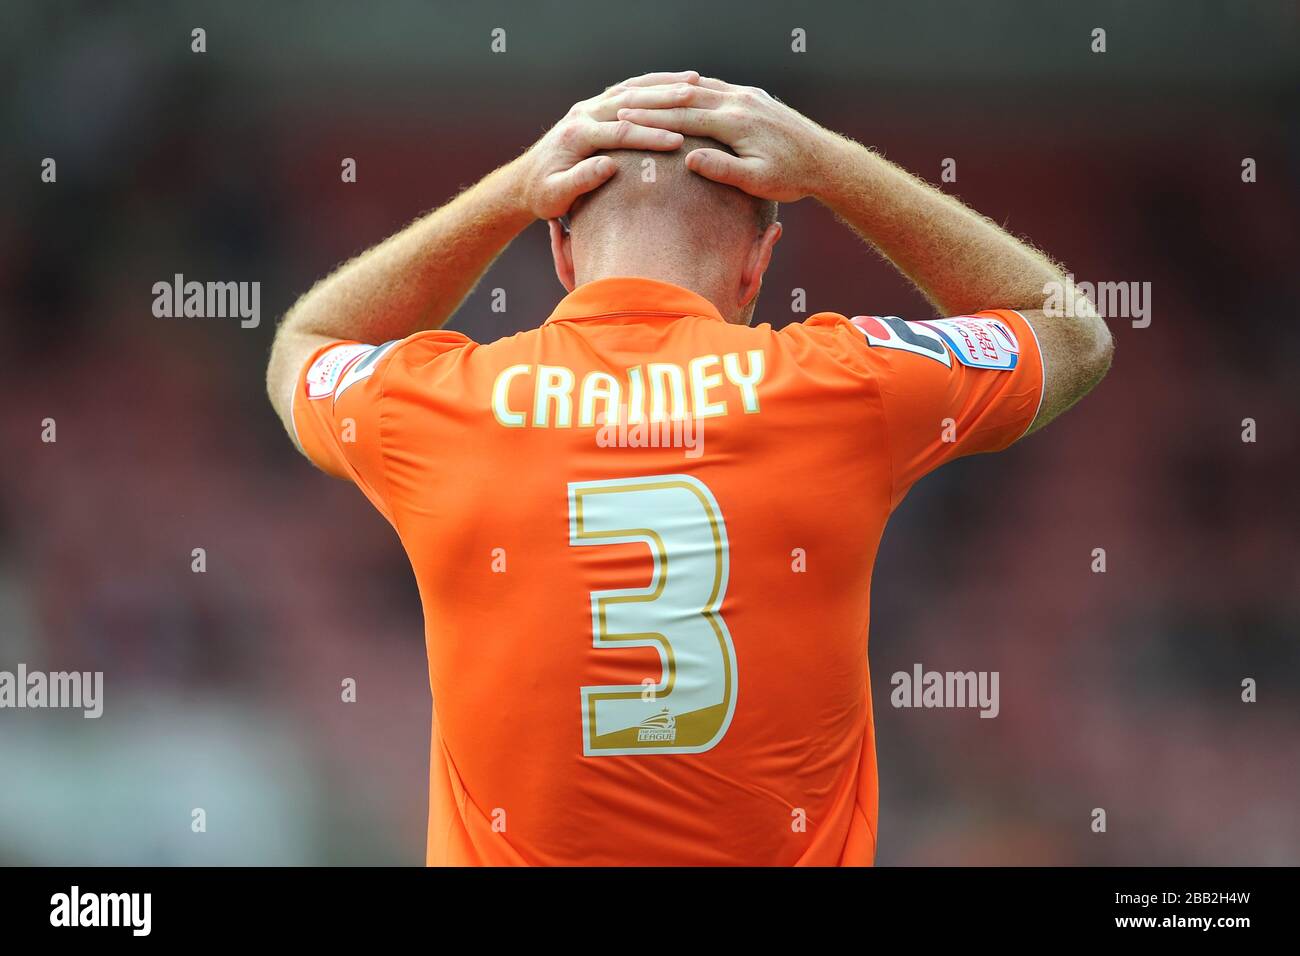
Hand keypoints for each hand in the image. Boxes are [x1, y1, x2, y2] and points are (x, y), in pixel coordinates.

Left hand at [515, 71, 705, 219]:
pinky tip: (674, 83)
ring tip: (694, 82)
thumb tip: (608, 166)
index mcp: (577, 136)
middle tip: (695, 96)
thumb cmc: (543, 195)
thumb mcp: (556, 195)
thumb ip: (580, 180)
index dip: (650, 135)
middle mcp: (583, 114)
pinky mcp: (594, 108)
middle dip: (664, 100)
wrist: (525, 181)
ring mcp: (588, 108)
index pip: (620, 132)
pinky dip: (651, 85)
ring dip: (662, 84)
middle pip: (629, 102)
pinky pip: (626, 90)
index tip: (678, 141)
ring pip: (630, 89)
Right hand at [614, 76, 839, 202]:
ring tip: (643, 96)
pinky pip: (717, 89)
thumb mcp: (756, 181)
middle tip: (622, 103)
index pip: (684, 117)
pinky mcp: (755, 97)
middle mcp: (740, 102)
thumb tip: (690, 159)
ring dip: (670, 93)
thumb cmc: (791, 177)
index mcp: (736, 123)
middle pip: (687, 98)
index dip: (651, 118)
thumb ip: (722, 168)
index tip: (624, 118)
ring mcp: (748, 96)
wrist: (825, 160)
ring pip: (701, 89)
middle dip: (653, 101)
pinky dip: (693, 91)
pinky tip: (679, 95)